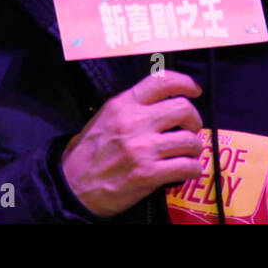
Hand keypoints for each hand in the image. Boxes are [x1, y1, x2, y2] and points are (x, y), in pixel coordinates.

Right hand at [59, 70, 204, 217]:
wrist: (73, 187)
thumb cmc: (89, 153)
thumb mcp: (104, 118)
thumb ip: (131, 107)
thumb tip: (162, 101)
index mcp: (123, 104)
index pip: (162, 81)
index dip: (185, 83)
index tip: (194, 91)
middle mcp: (134, 122)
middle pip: (183, 108)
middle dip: (194, 120)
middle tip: (191, 129)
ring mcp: (143, 148)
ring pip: (190, 140)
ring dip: (195, 148)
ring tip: (189, 152)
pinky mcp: (149, 174)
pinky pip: (187, 166)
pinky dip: (193, 169)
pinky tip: (187, 170)